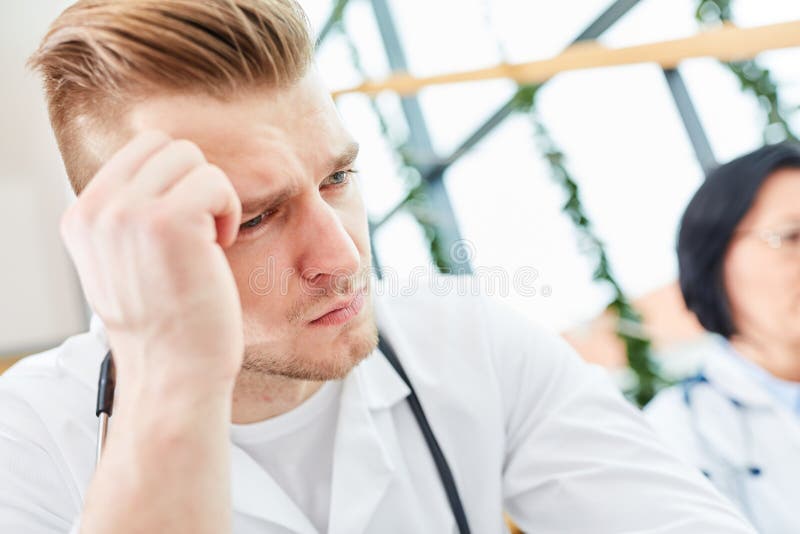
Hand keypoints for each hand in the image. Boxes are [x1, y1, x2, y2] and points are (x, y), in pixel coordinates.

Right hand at [60, 131, 243, 389]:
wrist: (174, 373)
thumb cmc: (165, 323)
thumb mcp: (123, 261)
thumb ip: (128, 214)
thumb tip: (162, 165)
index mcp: (83, 217)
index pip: (139, 150)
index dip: (174, 182)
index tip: (181, 230)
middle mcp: (98, 211)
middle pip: (167, 146)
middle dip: (194, 185)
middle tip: (198, 235)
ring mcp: (129, 213)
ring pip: (192, 159)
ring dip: (213, 197)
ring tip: (207, 243)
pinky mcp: (169, 221)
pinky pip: (216, 182)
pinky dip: (228, 212)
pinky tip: (218, 249)